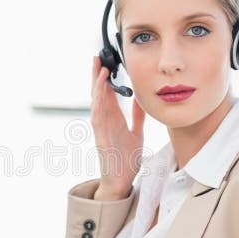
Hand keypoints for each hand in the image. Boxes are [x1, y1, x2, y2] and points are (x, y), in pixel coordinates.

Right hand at [90, 55, 145, 199]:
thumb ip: (137, 116)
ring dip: (96, 86)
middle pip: (99, 93)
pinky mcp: (101, 138)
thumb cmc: (126, 158)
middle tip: (97, 56)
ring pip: (96, 102)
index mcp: (113, 118)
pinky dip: (98, 104)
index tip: (107, 61)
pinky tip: (99, 93)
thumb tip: (142, 98)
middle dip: (97, 75)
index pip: (108, 92)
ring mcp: (101, 128)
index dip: (106, 77)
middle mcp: (105, 120)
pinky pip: (97, 118)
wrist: (121, 181)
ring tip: (99, 69)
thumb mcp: (137, 132)